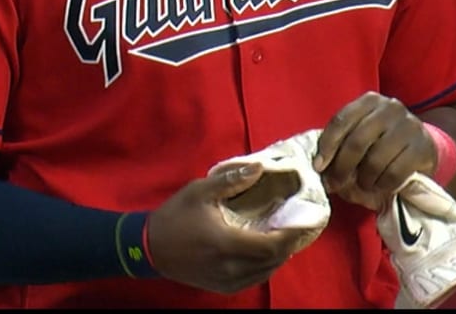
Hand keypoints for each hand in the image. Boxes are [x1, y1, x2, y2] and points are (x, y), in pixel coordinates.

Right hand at [145, 164, 305, 294]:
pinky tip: (267, 252)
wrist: (150, 248)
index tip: (306, 220)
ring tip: (286, 236)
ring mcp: (227, 281)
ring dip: (279, 255)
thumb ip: (231, 180)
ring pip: (266, 272)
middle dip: (290, 244)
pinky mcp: (222, 287)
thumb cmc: (175, 216)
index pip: (273, 246)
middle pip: (274, 260)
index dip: (293, 235)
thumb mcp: (200, 191)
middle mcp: (231, 267)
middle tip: (299, 225)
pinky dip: (266, 266)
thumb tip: (260, 167)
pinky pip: (254, 279)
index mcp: (227, 244)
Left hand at [314, 91, 433, 211]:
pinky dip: (383, 185)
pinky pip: (394, 173)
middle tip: (337, 184)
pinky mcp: (423, 148)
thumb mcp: (361, 136)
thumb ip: (341, 144)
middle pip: (357, 141)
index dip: (327, 145)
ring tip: (363, 184)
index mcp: (370, 100)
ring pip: (375, 160)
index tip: (319, 166)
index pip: (341, 120)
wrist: (422, 148)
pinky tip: (380, 185)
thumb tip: (319, 167)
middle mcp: (390, 108)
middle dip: (342, 167)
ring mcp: (409, 126)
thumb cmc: (382, 143)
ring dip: (364, 179)